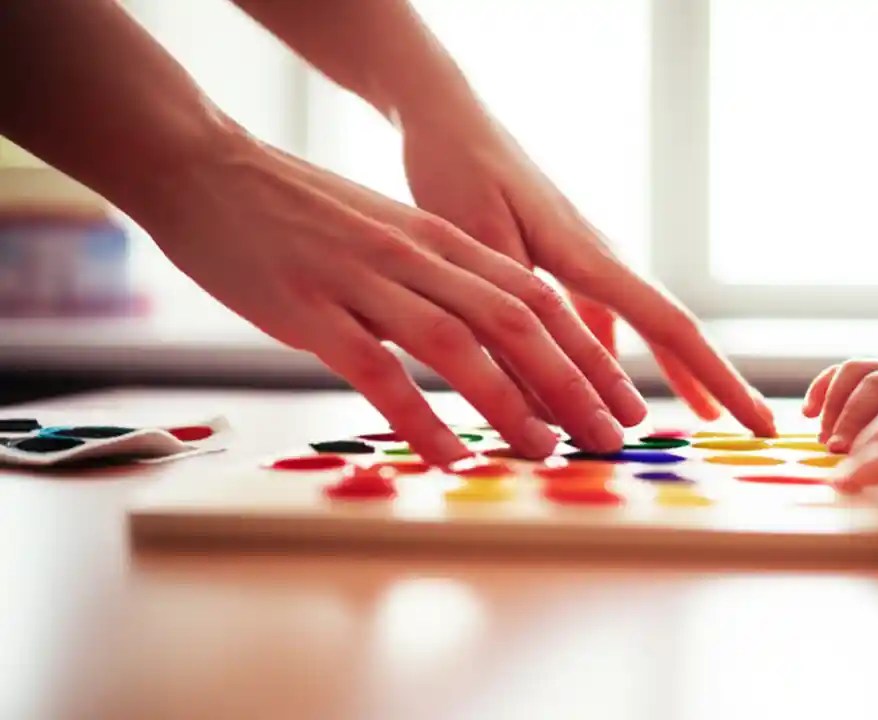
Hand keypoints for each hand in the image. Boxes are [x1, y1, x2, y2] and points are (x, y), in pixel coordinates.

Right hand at [140, 131, 647, 463]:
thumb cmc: (298, 211)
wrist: (207, 169)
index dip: (586, 351)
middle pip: (516, 321)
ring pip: (457, 343)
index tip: (622, 399)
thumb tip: (487, 336)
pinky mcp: (307, 308)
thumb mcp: (386, 234)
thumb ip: (437, 277)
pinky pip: (376, 369)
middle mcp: (414, 256)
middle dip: (572, 383)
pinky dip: (420, 416)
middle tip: (607, 436)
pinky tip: (449, 454)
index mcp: (439, 239)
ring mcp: (361, 280)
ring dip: (510, 401)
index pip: (535, 298)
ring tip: (546, 450)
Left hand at [400, 112, 774, 435]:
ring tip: (698, 413)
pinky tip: (606, 385)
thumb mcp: (479, 252)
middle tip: (756, 429)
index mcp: (594, 258)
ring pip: (638, 329)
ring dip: (669, 373)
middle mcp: (603, 258)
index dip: (720, 380)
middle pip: (673, 331)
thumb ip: (510, 325)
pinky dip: (609, 359)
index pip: (674, 329)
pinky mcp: (558, 259)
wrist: (446, 115)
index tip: (759, 420)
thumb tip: (542, 412)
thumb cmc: (459, 172)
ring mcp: (585, 258)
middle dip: (717, 381)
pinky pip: (597, 320)